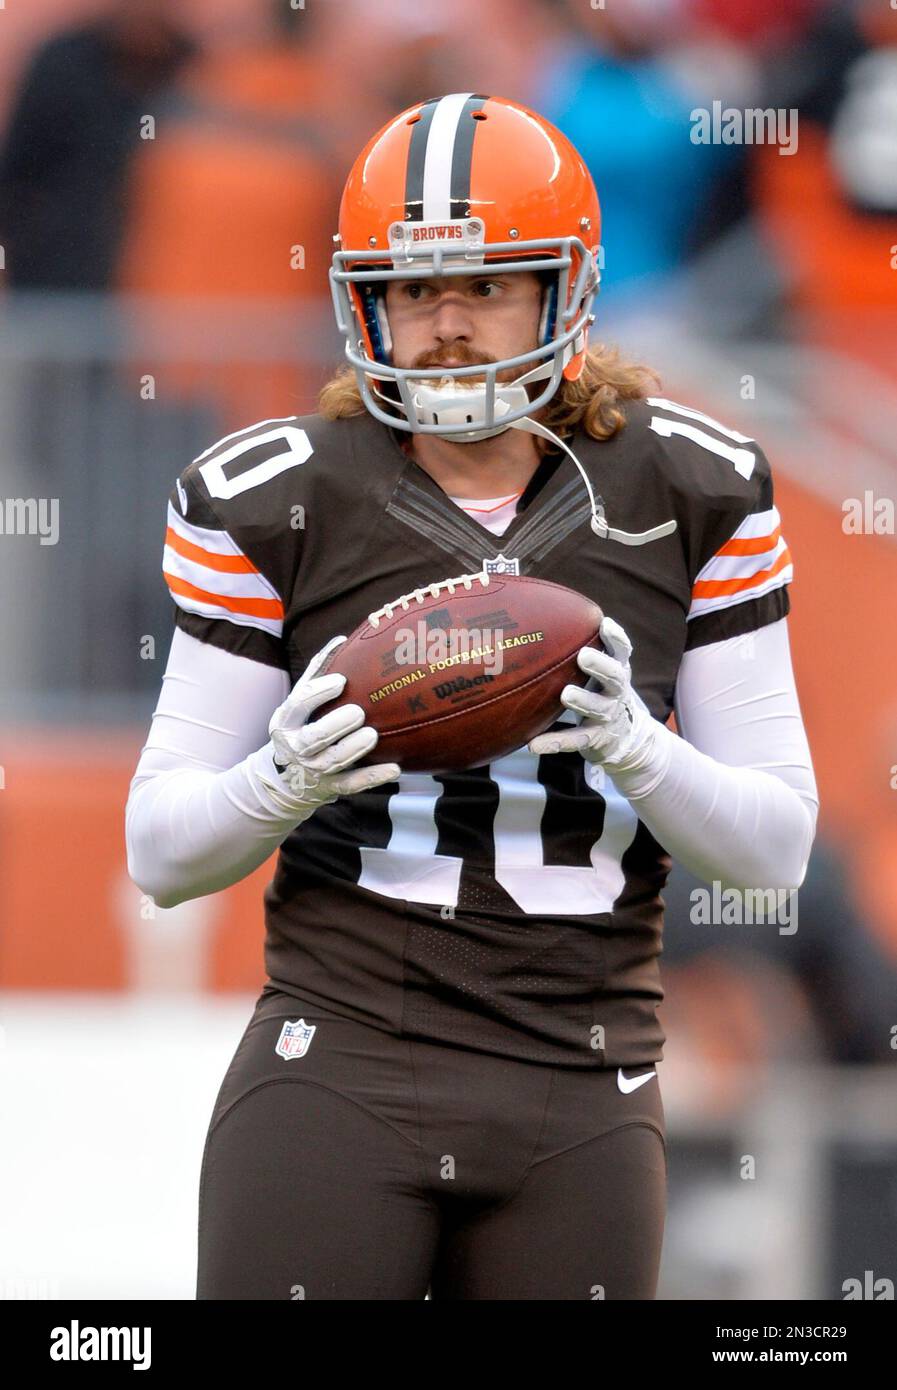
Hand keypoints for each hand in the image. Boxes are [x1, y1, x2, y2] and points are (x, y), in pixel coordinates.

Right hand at [260, 634, 399, 814]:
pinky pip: (352, 785)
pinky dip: (372, 778)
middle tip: (359, 712)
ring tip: (372, 734)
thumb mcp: (296, 704)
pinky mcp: (330, 788)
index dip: (319, 693)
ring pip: (333, 761)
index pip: (299, 705)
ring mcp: (313, 770)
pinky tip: (394, 768)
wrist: (284, 780)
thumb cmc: (299, 728)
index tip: (341, 681)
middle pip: (314, 737)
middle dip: (335, 724)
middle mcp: (297, 748)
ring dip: (354, 749)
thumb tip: (342, 640)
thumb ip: (316, 673)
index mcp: (287, 721)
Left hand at [528, 616, 655, 771]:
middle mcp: (616, 692)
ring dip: (583, 700)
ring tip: (566, 694)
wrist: (626, 737)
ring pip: (596, 707)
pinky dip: (554, 743)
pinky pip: (573, 740)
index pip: (622, 651)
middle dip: (601, 665)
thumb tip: (542, 614)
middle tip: (583, 656)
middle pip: (614, 677)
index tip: (604, 624)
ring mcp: (607, 716)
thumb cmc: (602, 692)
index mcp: (617, 671)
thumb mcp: (602, 671)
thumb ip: (585, 648)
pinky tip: (534, 745)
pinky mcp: (595, 739)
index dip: (616, 637)